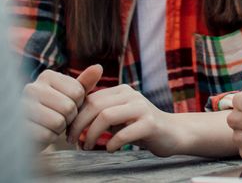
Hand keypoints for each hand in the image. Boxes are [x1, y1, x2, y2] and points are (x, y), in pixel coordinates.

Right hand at [22, 64, 101, 147]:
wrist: (30, 132)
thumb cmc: (54, 111)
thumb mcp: (70, 95)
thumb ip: (84, 83)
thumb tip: (98, 67)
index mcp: (46, 76)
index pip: (78, 92)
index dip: (78, 105)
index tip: (66, 106)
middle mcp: (32, 88)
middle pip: (69, 107)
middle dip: (69, 118)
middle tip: (59, 118)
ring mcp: (22, 107)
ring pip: (58, 122)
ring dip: (59, 129)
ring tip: (50, 125)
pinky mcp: (19, 126)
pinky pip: (47, 135)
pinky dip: (49, 138)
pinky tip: (42, 133)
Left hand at [66, 84, 183, 154]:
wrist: (173, 133)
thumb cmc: (141, 127)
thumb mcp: (120, 116)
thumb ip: (101, 114)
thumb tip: (73, 124)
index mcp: (122, 91)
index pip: (90, 99)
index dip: (76, 116)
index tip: (69, 132)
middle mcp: (131, 95)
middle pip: (95, 106)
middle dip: (79, 125)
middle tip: (73, 141)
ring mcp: (141, 108)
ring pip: (106, 116)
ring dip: (92, 135)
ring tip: (88, 147)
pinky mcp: (150, 123)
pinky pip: (124, 133)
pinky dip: (112, 143)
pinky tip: (110, 149)